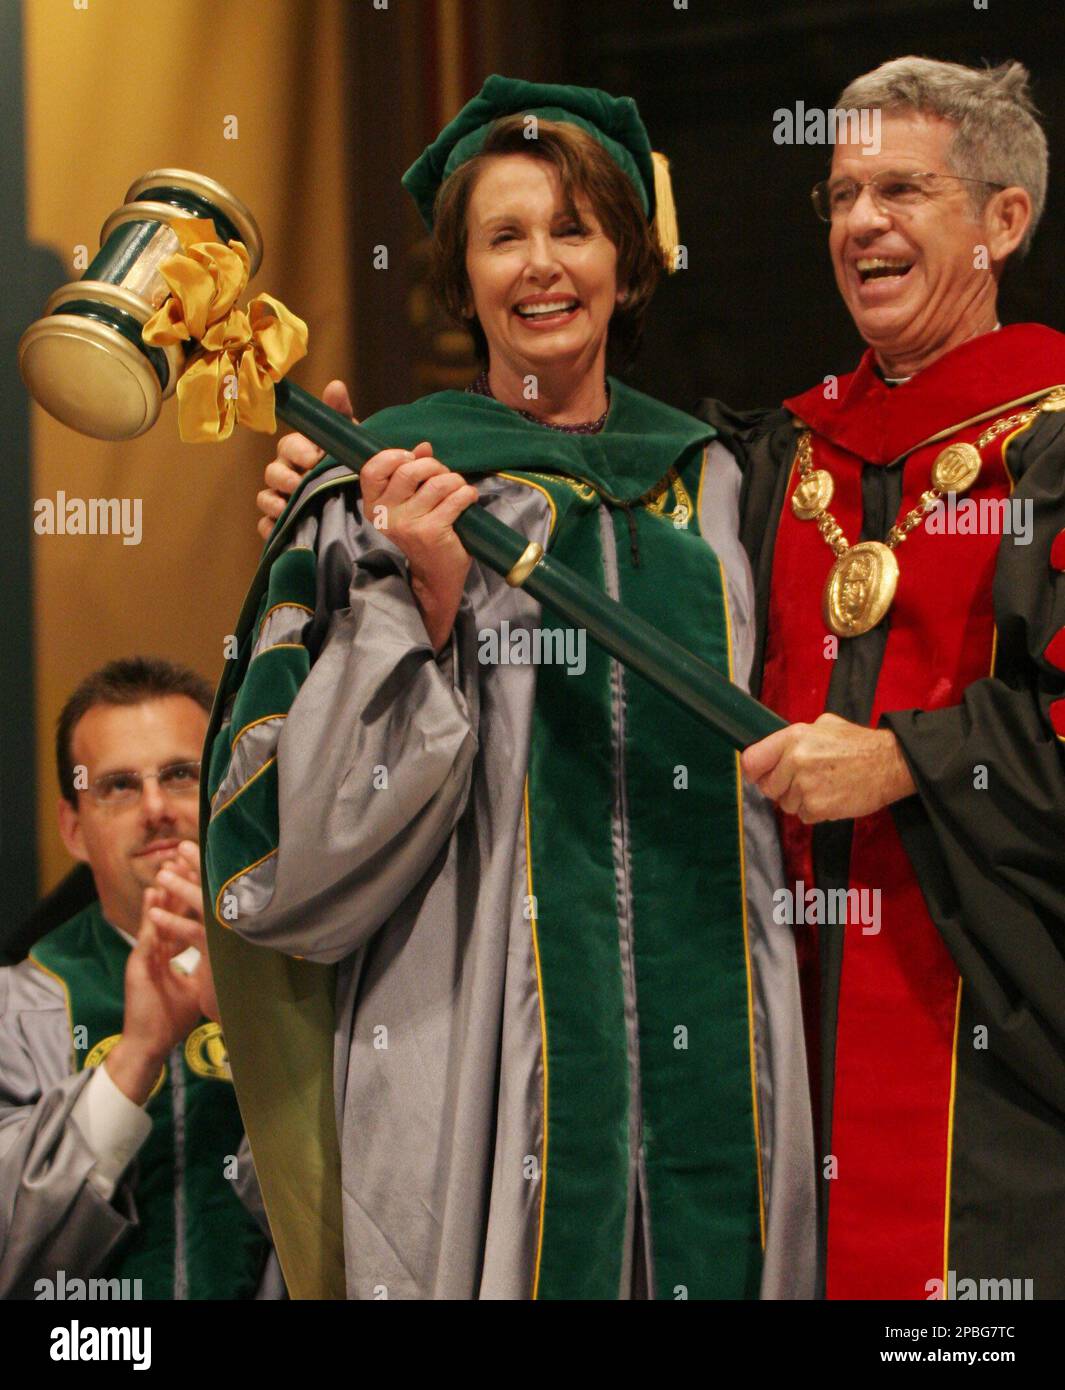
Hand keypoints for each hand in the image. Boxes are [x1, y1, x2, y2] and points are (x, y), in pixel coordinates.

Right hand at [106, 841, 213, 1104]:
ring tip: (167, 867)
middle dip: (177, 884)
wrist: (149, 1044)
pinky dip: (151, 918)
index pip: (180, 917)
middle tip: (183, 856)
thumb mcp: (197, 987)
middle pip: (168, 910)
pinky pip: (146, 937)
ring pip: (156, 917)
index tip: (200, 872)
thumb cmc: (171, 1018)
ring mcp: (146, 956)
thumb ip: (207, 968)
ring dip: (163, 893)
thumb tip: (233, 958)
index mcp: (168, 952)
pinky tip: (154, 900)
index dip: (189, 895)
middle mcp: (157, 949)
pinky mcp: (138, 966)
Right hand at [256, 379, 356, 540]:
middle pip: (273, 471)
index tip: (313, 457)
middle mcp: (286, 474)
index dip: (297, 451)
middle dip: (285, 476)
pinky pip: (267, 526)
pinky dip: (270, 526)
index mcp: (300, 451)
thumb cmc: (349, 465)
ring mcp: (281, 499)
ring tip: (292, 503)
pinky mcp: (281, 525)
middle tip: (302, 481)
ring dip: (275, 499)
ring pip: (266, 496)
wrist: (363, 503)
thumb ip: (339, 414)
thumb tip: (335, 385)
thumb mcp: (349, 440)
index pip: (288, 446)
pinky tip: (281, 526)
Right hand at [359, 443, 478, 651]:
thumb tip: (424, 447)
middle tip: (444, 476)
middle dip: (434, 466)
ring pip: (437, 482)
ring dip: (455, 481)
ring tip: (459, 490)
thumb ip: (413, 473)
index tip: (412, 458)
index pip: (372, 469)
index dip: (394, 456)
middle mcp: (385, 515)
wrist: (434, 575)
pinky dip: (468, 494)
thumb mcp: (410, 503)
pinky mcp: (431, 531)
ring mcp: (407, 524)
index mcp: (373, 505)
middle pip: (408, 469)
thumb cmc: (423, 532)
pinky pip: (455, 498)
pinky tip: (469, 500)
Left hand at [740, 711, 916, 823]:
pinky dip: (815, 811)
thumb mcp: (824, 725)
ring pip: (785, 804)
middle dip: (781, 787)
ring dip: (800, 800)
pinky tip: (832, 796)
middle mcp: (795, 761)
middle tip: (802, 781)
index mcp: (794, 738)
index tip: (759, 775)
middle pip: (767, 787)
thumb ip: (796, 737)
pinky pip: (803, 816)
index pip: (751, 761)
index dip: (754, 771)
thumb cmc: (859, 744)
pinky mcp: (818, 807)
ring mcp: (805, 786)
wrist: (891, 764)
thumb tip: (774, 750)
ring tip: (823, 786)